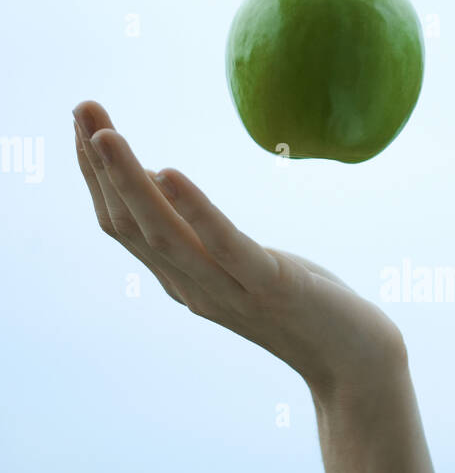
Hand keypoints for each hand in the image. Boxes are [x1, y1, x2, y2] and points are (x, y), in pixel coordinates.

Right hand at [73, 101, 406, 401]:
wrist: (355, 364)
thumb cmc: (304, 305)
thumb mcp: (241, 263)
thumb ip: (198, 232)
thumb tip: (157, 175)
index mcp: (183, 281)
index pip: (124, 226)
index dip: (98, 176)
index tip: (83, 122)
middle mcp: (194, 288)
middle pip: (130, 225)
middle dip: (101, 166)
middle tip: (82, 108)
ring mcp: (229, 291)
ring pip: (163, 235)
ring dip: (128, 182)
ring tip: (107, 135)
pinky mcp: (271, 287)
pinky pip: (224, 245)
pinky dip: (194, 209)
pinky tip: (170, 172)